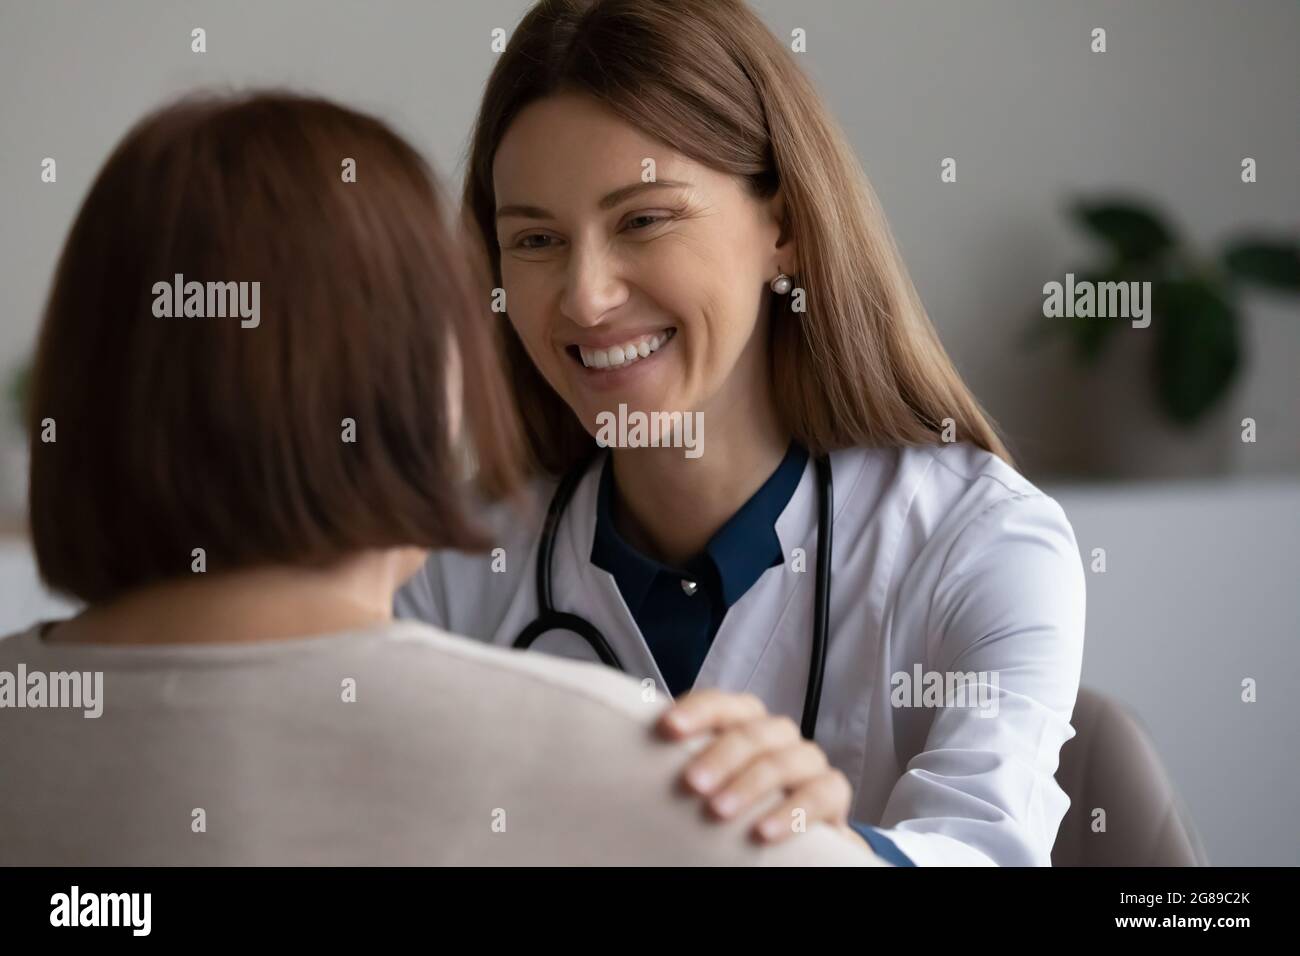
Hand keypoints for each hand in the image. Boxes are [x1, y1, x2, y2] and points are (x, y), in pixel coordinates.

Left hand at [657, 688, 853, 842]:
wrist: (790, 828)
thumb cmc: (736, 795)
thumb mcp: (710, 777)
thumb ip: (683, 761)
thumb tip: (628, 758)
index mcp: (744, 720)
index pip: (720, 703)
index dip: (696, 712)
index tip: (668, 728)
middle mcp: (777, 733)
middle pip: (750, 733)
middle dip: (718, 757)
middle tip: (691, 784)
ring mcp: (807, 759)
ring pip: (781, 761)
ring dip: (749, 785)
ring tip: (719, 812)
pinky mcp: (833, 790)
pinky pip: (819, 794)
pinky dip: (792, 813)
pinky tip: (764, 832)